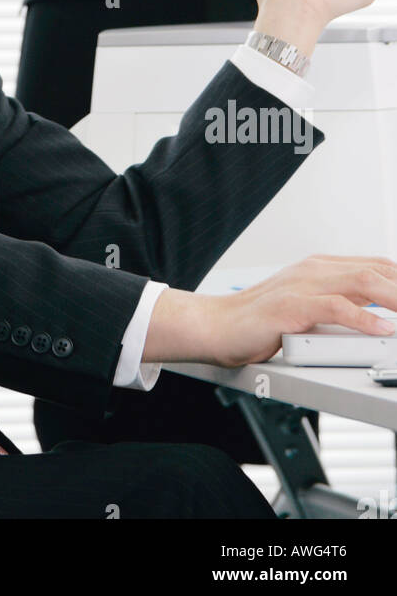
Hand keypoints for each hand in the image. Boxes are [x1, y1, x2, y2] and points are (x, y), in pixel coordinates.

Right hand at [144, 255, 396, 366]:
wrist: (215, 326)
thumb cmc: (257, 322)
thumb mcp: (307, 309)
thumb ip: (338, 308)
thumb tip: (379, 321)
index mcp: (320, 267)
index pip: (377, 266)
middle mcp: (314, 270)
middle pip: (376, 271)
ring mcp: (302, 285)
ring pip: (362, 282)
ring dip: (395, 298)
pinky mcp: (290, 306)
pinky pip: (335, 307)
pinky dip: (364, 318)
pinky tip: (383, 329)